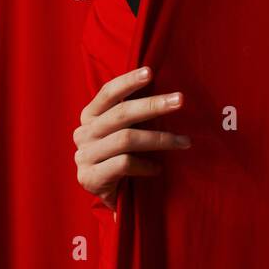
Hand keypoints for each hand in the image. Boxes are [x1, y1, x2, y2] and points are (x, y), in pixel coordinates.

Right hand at [72, 65, 188, 211]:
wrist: (110, 196)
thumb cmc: (122, 157)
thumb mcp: (125, 132)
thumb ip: (135, 115)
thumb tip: (170, 94)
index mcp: (90, 116)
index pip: (107, 93)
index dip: (128, 81)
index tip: (150, 72)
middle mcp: (84, 133)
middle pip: (121, 114)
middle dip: (153, 105)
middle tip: (180, 100)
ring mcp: (84, 156)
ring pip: (126, 139)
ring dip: (159, 139)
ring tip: (183, 142)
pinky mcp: (90, 178)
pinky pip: (123, 164)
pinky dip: (145, 165)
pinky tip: (158, 169)